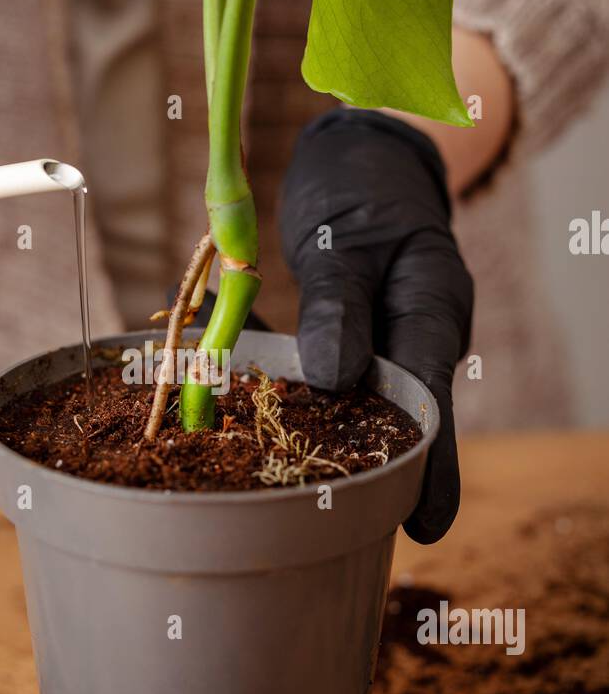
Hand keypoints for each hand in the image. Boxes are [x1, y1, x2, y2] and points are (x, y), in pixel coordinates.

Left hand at [280, 108, 473, 543]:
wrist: (354, 156)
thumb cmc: (356, 186)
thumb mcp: (344, 236)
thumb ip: (337, 302)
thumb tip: (333, 378)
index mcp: (432, 309)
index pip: (433, 399)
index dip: (430, 465)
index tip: (423, 522)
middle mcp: (412, 336)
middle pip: (405, 419)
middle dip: (389, 476)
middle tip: (373, 537)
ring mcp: (381, 343)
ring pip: (362, 409)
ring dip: (338, 450)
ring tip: (314, 509)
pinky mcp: (346, 344)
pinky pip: (326, 386)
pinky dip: (298, 408)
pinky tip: (261, 436)